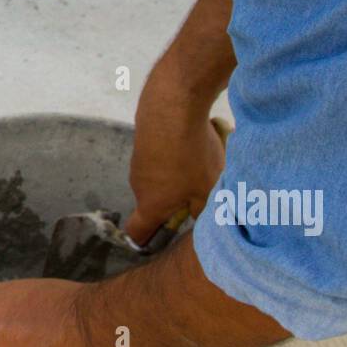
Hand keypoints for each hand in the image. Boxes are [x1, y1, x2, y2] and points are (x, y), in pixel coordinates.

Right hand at [125, 51, 226, 243]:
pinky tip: (194, 141)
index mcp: (151, 204)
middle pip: (154, 204)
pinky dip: (175, 155)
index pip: (137, 234)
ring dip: (178, 177)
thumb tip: (202, 223)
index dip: (149, 241)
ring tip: (202, 162)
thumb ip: (205, 214)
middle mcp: (138, 185)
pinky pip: (160, 156)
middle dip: (176, 204)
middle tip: (201, 194)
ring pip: (159, 179)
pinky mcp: (144, 139)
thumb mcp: (208, 190)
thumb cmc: (191, 154)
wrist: (171, 105)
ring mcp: (139, 160)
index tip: (167, 239)